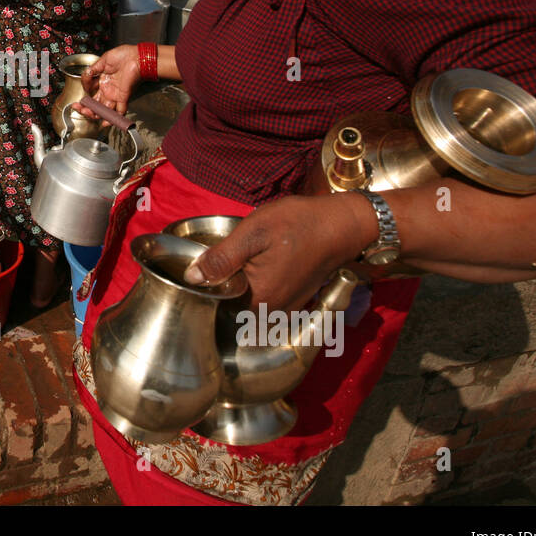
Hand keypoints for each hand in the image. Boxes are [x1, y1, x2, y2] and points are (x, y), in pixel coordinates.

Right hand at [79, 45, 140, 114]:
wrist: (137, 56)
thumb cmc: (123, 55)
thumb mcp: (103, 60)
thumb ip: (92, 70)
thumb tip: (84, 79)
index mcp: (102, 81)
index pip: (91, 94)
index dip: (85, 100)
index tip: (78, 101)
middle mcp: (108, 90)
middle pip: (96, 105)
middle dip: (87, 109)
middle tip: (80, 109)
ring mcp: (115, 94)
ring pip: (105, 109)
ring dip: (96, 114)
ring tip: (88, 113)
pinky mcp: (123, 96)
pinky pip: (119, 110)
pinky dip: (114, 118)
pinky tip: (105, 123)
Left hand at [183, 193, 374, 311]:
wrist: (343, 224)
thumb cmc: (299, 224)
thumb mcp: (253, 233)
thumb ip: (221, 259)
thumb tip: (192, 278)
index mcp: (258, 300)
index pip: (216, 306)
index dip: (204, 287)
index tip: (200, 268)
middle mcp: (272, 312)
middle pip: (230, 307)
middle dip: (220, 288)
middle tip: (219, 260)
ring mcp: (285, 308)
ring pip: (247, 303)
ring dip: (237, 288)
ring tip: (238, 260)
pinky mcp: (294, 301)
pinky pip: (264, 300)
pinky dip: (254, 288)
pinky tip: (255, 265)